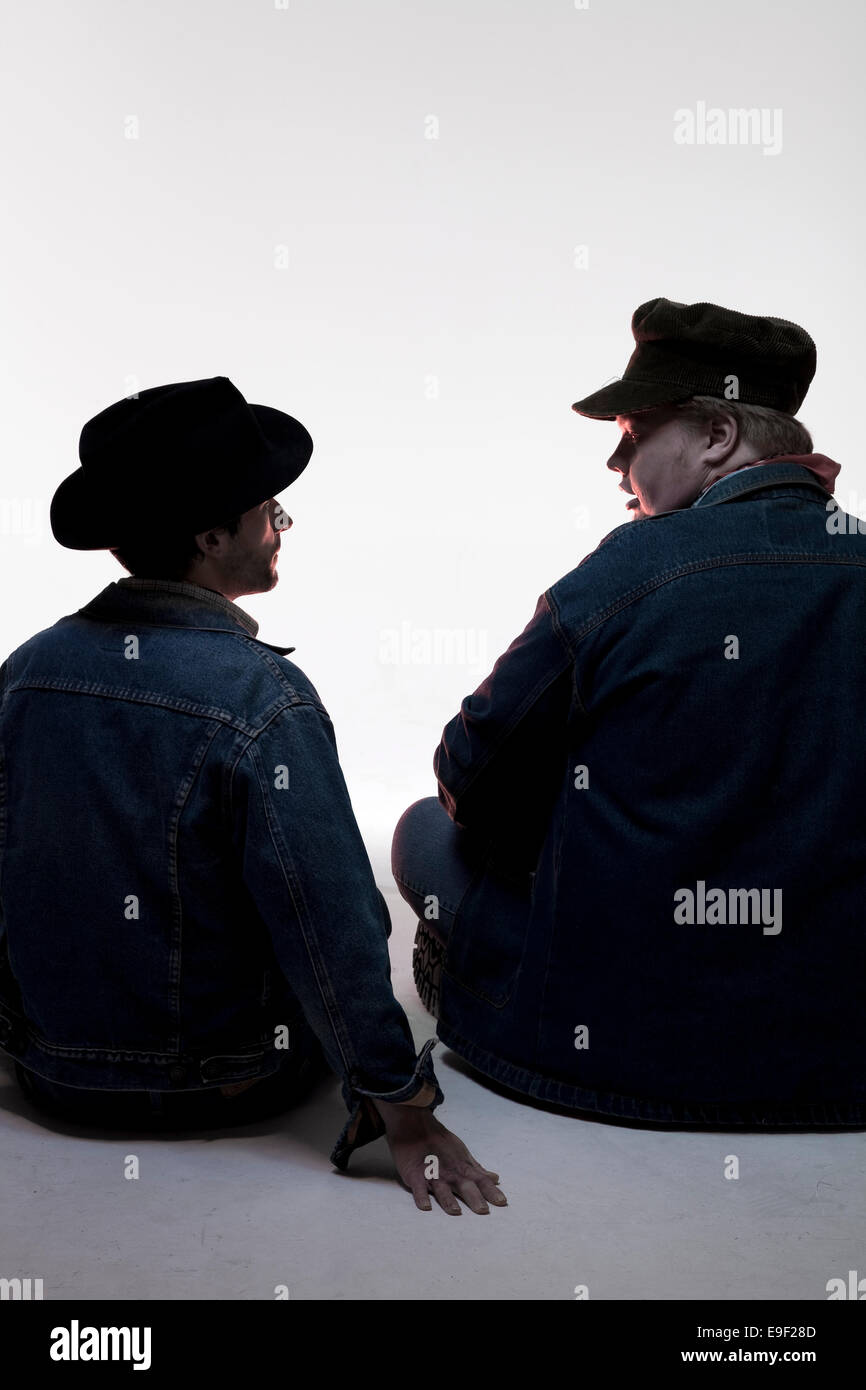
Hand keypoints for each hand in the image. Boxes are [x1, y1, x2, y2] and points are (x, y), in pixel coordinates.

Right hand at [371, 1100, 507, 1213]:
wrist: (414, 1127)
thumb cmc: (440, 1142)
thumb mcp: (462, 1153)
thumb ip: (477, 1169)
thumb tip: (495, 1179)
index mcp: (462, 1168)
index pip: (481, 1181)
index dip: (492, 1192)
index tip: (502, 1202)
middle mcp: (450, 1172)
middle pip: (464, 1186)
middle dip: (474, 1198)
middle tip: (483, 1211)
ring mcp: (432, 1174)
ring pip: (442, 1189)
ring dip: (448, 1200)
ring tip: (455, 1211)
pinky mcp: (415, 1175)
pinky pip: (419, 1188)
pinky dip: (421, 1197)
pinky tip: (425, 1206)